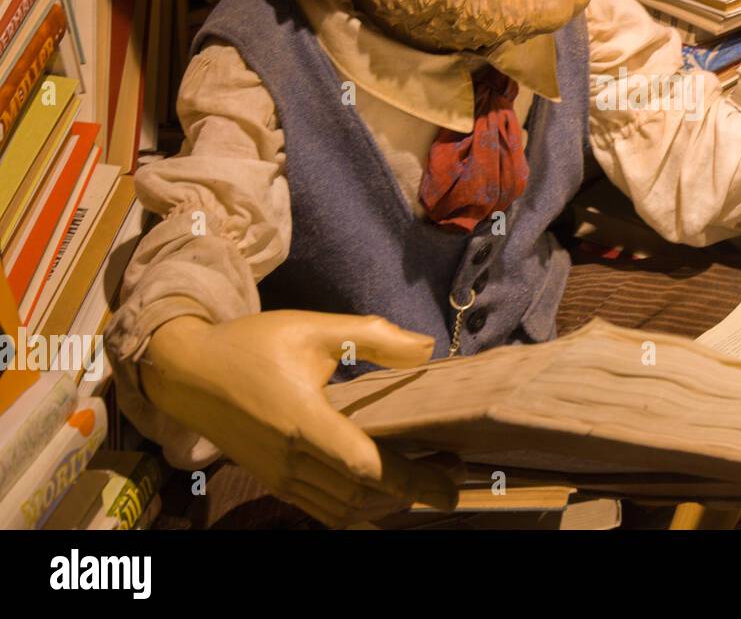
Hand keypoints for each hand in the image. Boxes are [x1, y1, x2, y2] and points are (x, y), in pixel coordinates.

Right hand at [140, 310, 463, 526]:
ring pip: (343, 510)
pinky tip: (384, 494)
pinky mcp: (274, 482)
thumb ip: (372, 337)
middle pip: (362, 495)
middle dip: (413, 493)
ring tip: (427, 481)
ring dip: (387, 505)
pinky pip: (323, 509)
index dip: (411, 479)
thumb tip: (427, 348)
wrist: (188, 372)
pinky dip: (357, 509)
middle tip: (453, 476)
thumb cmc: (251, 345)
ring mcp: (280, 477)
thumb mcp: (313, 329)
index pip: (365, 466)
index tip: (449, 481)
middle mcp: (291, 459)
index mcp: (303, 422)